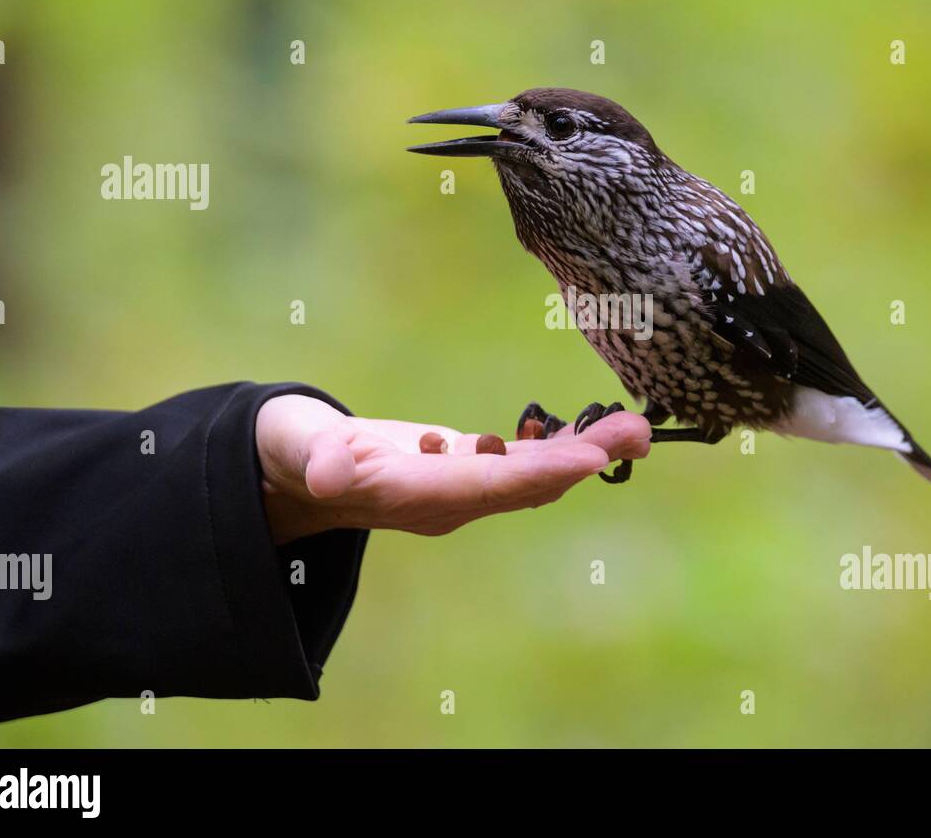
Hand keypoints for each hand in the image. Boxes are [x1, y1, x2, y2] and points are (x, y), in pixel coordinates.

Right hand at [255, 394, 651, 543]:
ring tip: (635, 429)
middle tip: (640, 436)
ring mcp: (460, 490)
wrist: (290, 473)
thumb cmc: (290, 451)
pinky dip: (559, 447)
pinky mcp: (464, 471)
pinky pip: (522, 464)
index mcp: (412, 495)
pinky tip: (594, 430)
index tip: (593, 458)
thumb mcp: (298, 449)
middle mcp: (447, 501)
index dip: (541, 473)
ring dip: (584, 452)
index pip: (488, 487)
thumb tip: (327, 472)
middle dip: (584, 462)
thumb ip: (316, 459)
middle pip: (526, 485)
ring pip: (532, 475)